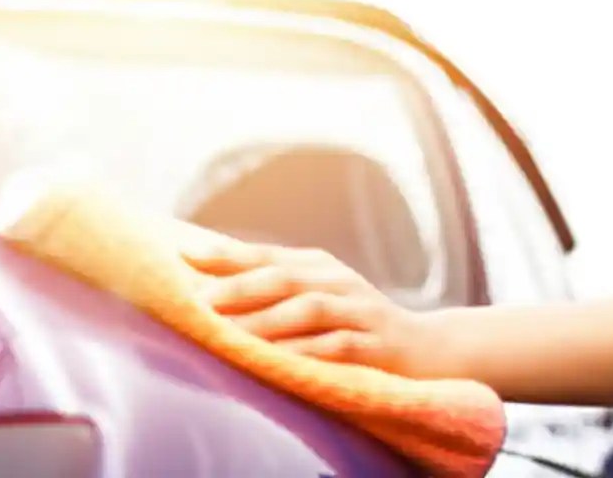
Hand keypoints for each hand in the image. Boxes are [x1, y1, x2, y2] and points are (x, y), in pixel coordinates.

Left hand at [182, 238, 427, 375]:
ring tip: (234, 330)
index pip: (266, 255)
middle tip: (202, 299)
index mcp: (319, 266)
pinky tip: (284, 357)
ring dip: (269, 318)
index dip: (226, 254)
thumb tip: (210, 283)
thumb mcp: (319, 296)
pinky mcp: (378, 344)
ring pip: (310, 309)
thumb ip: (276, 288)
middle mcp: (338, 281)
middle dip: (241, 286)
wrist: (429, 346)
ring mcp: (360, 310)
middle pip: (285, 277)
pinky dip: (311, 349)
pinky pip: (341, 345)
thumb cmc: (357, 321)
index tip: (184, 254)